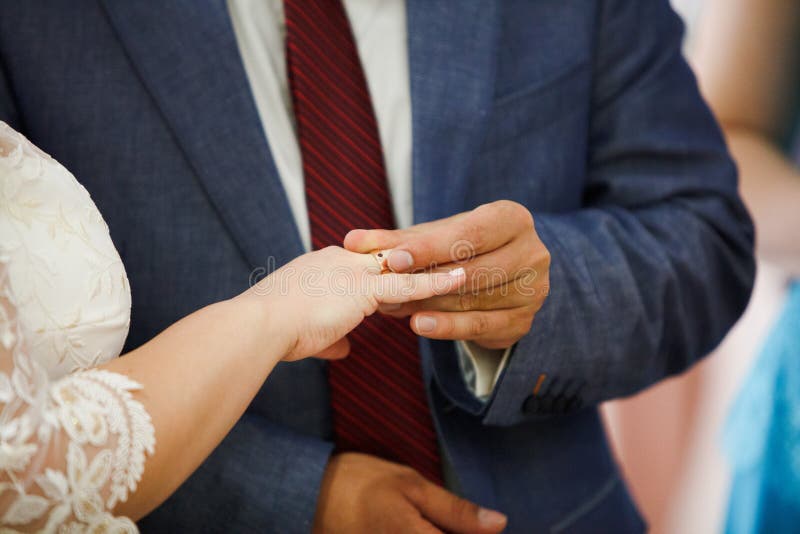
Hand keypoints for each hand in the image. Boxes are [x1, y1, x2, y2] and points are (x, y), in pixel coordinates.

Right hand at [244, 246, 465, 360]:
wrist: (259, 325)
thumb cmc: (273, 331)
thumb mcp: (306, 333)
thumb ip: (331, 336)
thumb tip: (344, 347)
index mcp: (322, 265)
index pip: (363, 262)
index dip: (386, 267)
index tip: (404, 268)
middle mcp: (340, 260)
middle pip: (388, 255)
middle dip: (416, 258)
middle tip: (446, 256)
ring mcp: (352, 271)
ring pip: (404, 265)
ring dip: (434, 265)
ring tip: (465, 261)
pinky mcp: (364, 288)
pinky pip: (409, 285)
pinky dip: (437, 283)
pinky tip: (461, 279)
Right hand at [313, 453, 507, 533]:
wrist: (309, 497)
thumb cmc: (361, 484)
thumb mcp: (412, 486)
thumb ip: (456, 511)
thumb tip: (500, 524)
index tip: (486, 527)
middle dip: (459, 533)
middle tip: (458, 522)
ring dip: (442, 532)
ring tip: (438, 522)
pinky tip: (422, 530)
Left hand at [344, 200, 549, 349]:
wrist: (503, 273)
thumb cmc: (463, 247)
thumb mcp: (434, 237)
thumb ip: (396, 240)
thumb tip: (353, 241)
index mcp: (512, 218)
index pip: (469, 234)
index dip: (430, 248)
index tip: (394, 259)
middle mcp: (532, 252)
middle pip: (472, 268)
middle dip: (424, 280)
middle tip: (384, 288)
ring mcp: (533, 289)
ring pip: (473, 299)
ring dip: (429, 303)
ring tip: (391, 306)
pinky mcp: (524, 321)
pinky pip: (481, 326)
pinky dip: (448, 326)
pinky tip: (419, 325)